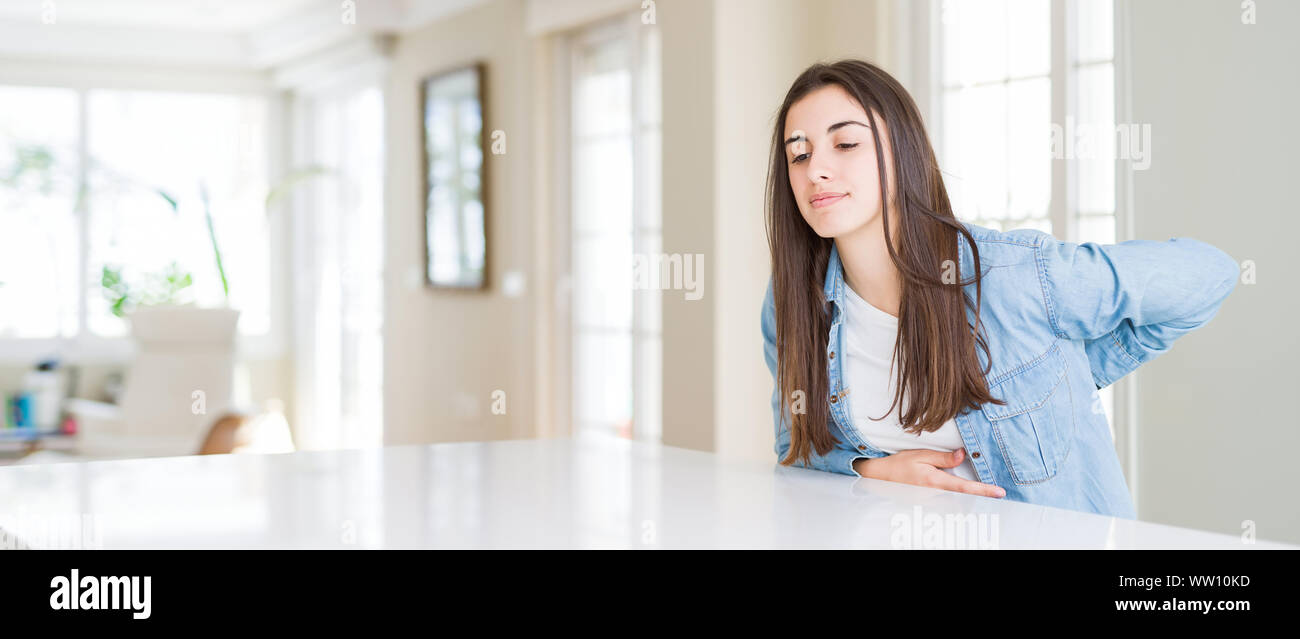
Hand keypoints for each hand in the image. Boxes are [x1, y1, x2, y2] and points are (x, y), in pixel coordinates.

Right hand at [853, 448, 1006, 497]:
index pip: (965, 487)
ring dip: (965, 495)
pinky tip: (952, 491)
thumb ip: (943, 458)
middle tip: (993, 492)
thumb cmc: (900, 464)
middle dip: (977, 494)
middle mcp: (935, 494)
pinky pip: (946, 500)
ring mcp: (932, 502)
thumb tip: (963, 456)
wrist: (881, 477)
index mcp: (935, 481)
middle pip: (964, 496)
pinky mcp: (929, 504)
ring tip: (975, 491)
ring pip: (955, 499)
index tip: (1000, 493)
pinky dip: (954, 496)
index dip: (984, 490)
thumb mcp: (921, 455)